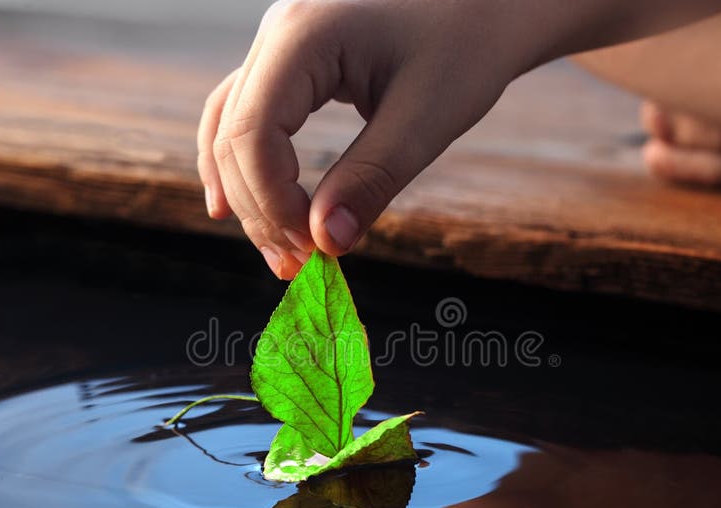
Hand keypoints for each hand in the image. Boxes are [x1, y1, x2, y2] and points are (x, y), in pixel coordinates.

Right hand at [197, 0, 549, 278]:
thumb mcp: (426, 119)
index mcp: (303, 37)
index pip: (252, 135)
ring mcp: (279, 46)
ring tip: (279, 253)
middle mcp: (277, 34)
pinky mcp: (293, 63)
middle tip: (300, 267)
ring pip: (230, 130)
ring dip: (249, 197)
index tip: (314, 250)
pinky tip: (242, 207)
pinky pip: (247, 117)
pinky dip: (246, 167)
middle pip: (232, 139)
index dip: (273, 203)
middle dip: (261, 211)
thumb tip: (326, 243)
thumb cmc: (468, 46)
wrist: (490, 4)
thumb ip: (372, 180)